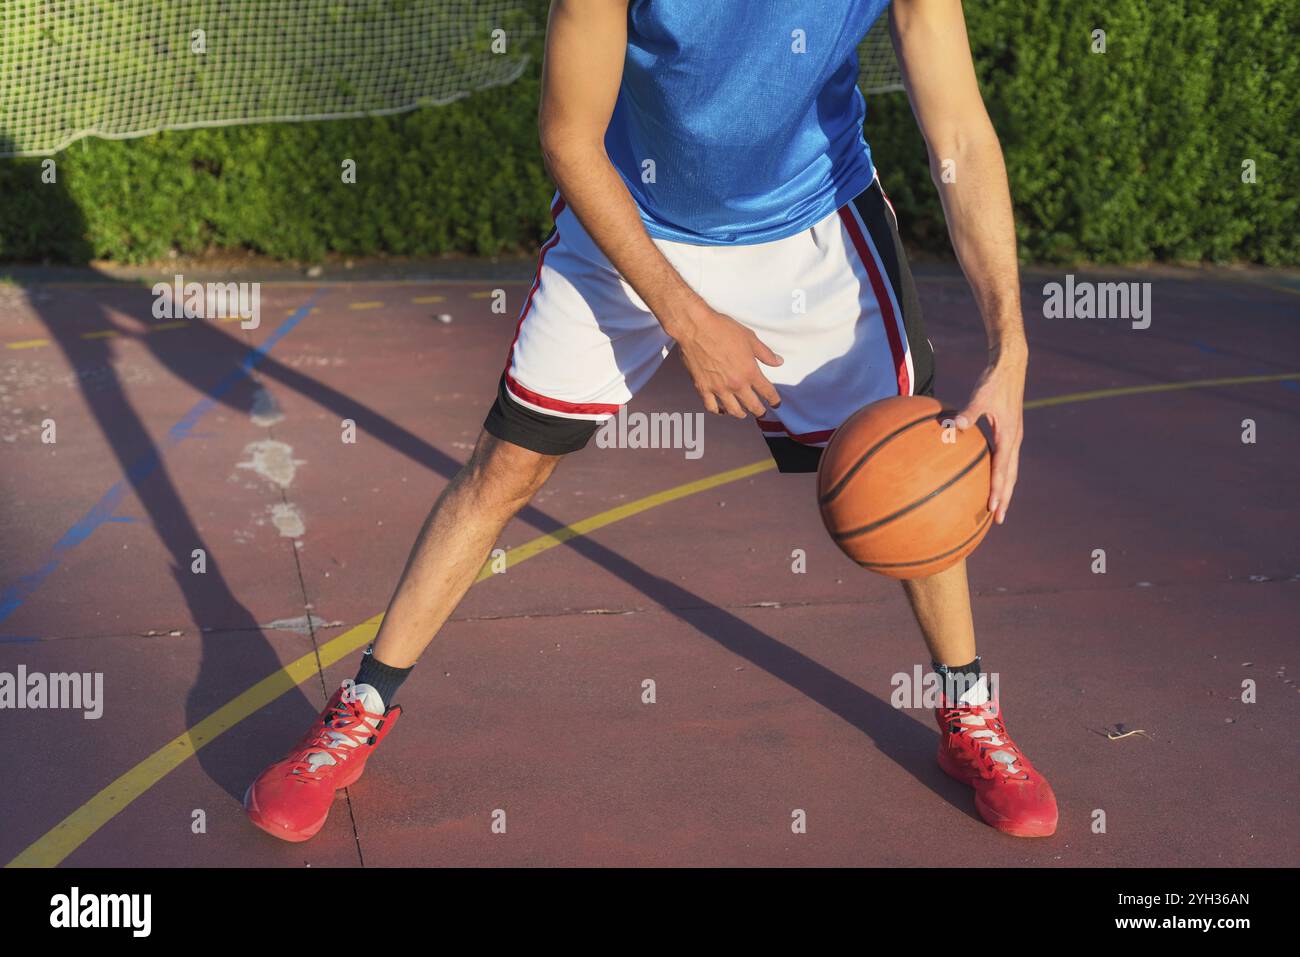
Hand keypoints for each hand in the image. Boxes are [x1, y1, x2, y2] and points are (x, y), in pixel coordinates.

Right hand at [670, 303, 782, 417]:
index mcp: (750, 372)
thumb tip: (778, 362)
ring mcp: (718, 388)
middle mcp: (736, 384)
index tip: (776, 403)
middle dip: (759, 411)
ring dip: (740, 414)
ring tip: (742, 413)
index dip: (774, 400)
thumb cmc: (723, 329)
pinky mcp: (703, 388)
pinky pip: (712, 406)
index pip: (767, 392)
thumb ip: (765, 353)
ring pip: (733, 410)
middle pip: (752, 406)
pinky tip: (721, 410)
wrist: (696, 328)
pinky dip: (718, 411)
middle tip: (761, 412)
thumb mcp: (749, 338)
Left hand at [955, 347, 1026, 524]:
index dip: (997, 490)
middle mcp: (1014, 439)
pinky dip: (1001, 473)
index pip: (1003, 469)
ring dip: (1005, 488)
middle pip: (1011, 476)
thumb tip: (953, 426)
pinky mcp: (1010, 431)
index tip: (993, 508)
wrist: (1010, 365)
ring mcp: (1014, 436)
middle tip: (998, 519)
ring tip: (998, 506)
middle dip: (1005, 498)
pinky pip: (1007, 459)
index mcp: (1008, 435)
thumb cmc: (993, 381)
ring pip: (1011, 469)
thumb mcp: (980, 396)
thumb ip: (967, 413)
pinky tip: (990, 478)